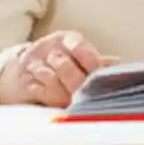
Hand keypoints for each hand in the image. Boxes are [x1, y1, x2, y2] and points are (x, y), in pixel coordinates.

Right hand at [0, 31, 116, 106]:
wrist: (25, 67)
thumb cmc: (63, 61)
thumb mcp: (79, 55)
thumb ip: (98, 61)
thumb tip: (118, 67)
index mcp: (67, 39)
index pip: (80, 49)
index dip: (93, 65)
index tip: (101, 80)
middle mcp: (49, 48)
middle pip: (65, 66)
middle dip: (80, 84)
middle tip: (91, 98)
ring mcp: (34, 65)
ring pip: (52, 81)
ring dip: (66, 96)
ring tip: (78, 104)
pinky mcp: (25, 82)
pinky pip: (39, 92)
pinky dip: (53, 101)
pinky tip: (62, 105)